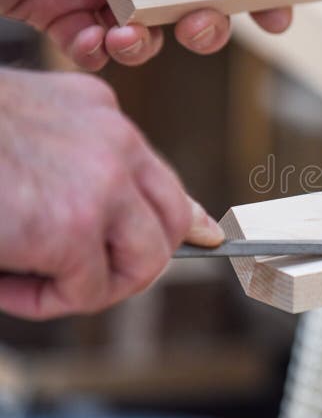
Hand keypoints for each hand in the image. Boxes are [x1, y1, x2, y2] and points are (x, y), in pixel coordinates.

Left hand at [0, 0, 291, 70]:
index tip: (276, 12)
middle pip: (191, 2)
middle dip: (209, 25)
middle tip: (201, 24)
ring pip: (148, 32)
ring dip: (152, 44)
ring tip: (134, 37)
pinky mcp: (56, 12)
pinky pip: (91, 48)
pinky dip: (99, 53)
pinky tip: (95, 41)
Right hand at [0, 68, 224, 318]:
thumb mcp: (30, 137)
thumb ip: (76, 168)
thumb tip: (121, 220)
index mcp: (100, 116)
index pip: (163, 177)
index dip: (186, 216)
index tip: (206, 239)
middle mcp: (115, 142)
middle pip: (170, 224)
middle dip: (133, 263)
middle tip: (80, 280)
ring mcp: (101, 181)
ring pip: (144, 262)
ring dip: (95, 287)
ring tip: (38, 284)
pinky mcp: (74, 224)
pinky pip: (87, 289)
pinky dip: (45, 302)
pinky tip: (7, 283)